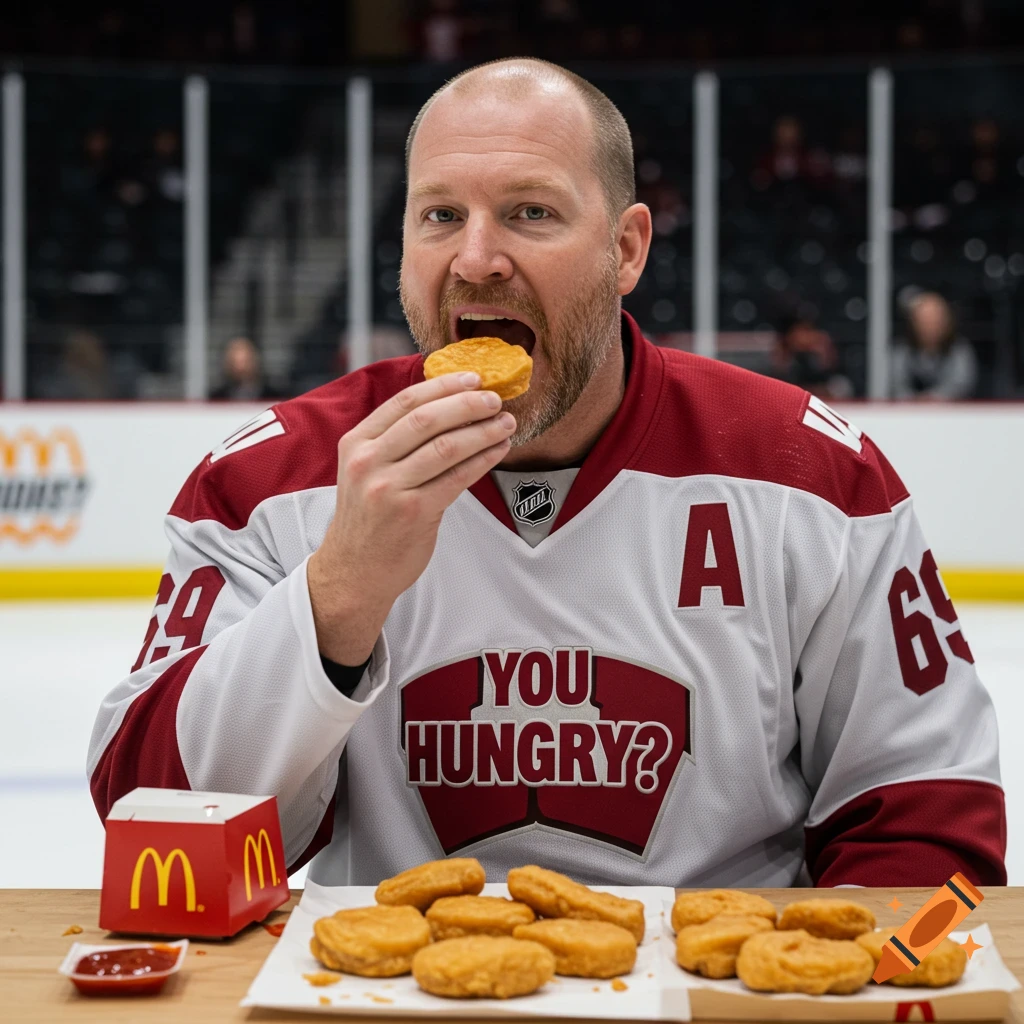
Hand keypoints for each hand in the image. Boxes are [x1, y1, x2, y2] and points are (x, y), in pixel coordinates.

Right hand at [307, 372, 515, 665]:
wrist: (354, 571)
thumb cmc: (369, 517)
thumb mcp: (364, 470)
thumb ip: (394, 440)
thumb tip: (449, 404)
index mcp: (356, 443)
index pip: (404, 402)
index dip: (443, 386)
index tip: (472, 378)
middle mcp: (369, 462)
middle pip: (427, 419)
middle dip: (467, 404)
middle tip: (496, 399)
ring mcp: (390, 488)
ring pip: (446, 447)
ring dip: (483, 431)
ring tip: (505, 423)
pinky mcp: (414, 513)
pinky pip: (457, 478)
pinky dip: (483, 460)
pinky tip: (498, 450)